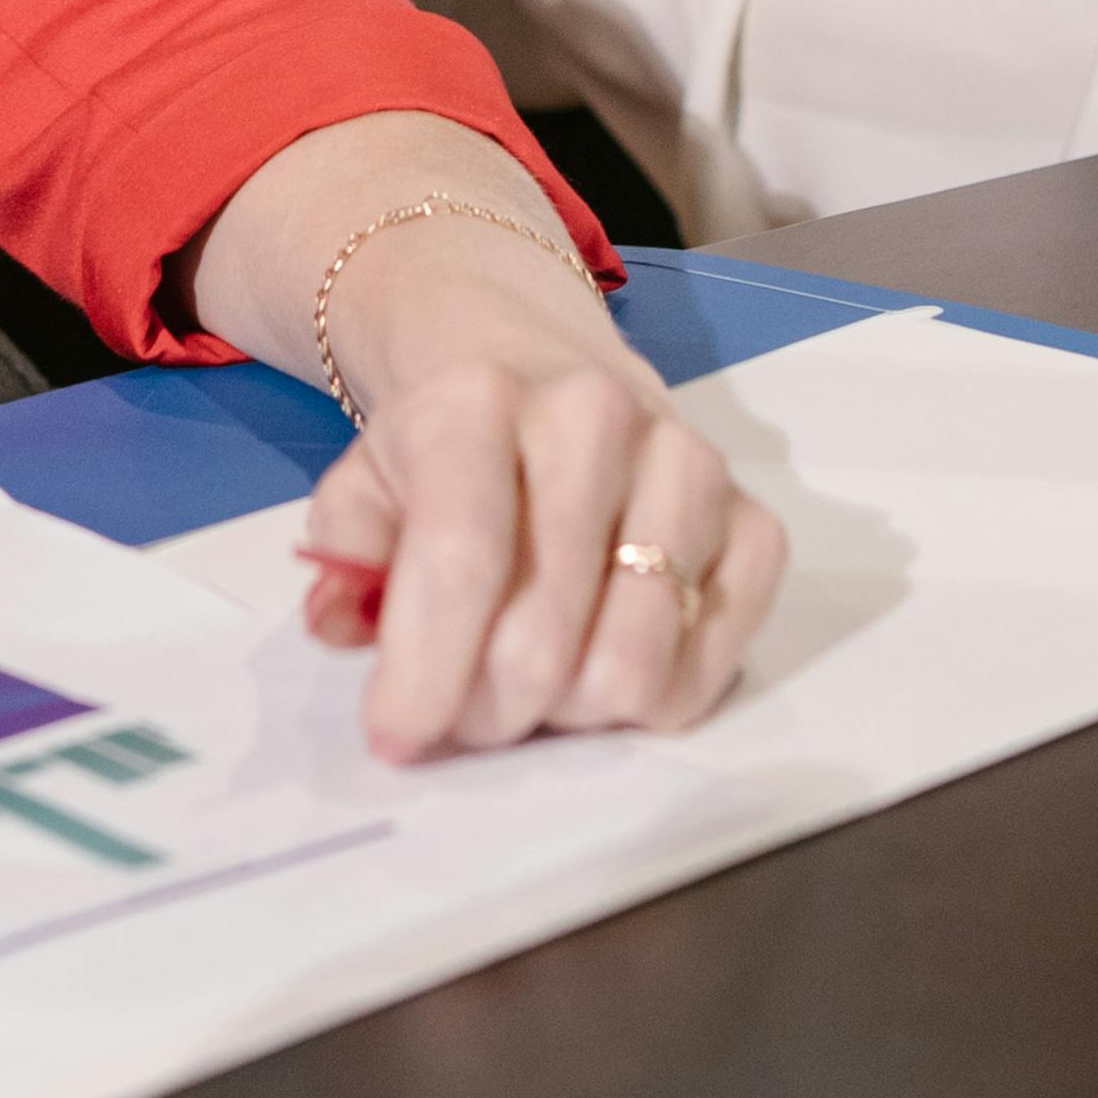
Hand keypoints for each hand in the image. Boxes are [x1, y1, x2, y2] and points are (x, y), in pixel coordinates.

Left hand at [296, 216, 785, 763]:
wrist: (536, 359)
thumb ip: (344, 559)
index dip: (426, 669)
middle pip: (543, 635)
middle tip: (462, 712)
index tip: (397, 738)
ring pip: (634, 662)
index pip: (461, 557)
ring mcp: (687, 465)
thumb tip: (344, 627)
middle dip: (487, 711)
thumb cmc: (446, 445)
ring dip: (568, 713)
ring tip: (530, 686)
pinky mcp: (753, 516)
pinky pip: (716, 659)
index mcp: (478, 401)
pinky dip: (656, 698)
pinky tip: (605, 664)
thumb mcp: (363, 483)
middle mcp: (595, 419)